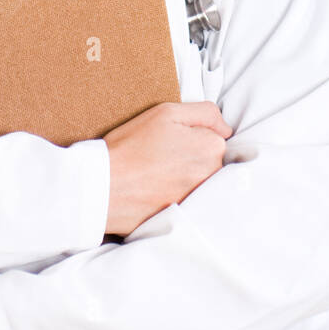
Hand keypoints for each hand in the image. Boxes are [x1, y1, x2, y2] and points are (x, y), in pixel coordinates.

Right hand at [104, 101, 231, 236]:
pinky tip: (155, 189)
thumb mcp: (167, 113)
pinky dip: (174, 193)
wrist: (103, 186)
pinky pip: (187, 199)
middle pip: (209, 159)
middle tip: (160, 154)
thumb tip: (226, 129)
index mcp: (211, 148)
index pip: (215, 136)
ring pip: (198, 179)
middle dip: (191, 154)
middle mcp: (211, 176)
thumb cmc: (132, 145)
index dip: (191, 133)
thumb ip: (205, 113)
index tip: (170, 137)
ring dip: (183, 175)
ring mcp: (199, 198)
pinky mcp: (185, 216)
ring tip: (155, 171)